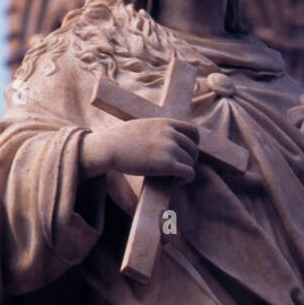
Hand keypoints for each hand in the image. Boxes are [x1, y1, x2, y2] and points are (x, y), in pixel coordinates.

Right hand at [79, 118, 198, 181]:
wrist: (109, 147)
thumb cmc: (119, 139)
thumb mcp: (141, 126)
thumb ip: (156, 129)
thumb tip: (160, 138)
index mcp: (165, 123)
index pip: (193, 131)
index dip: (194, 143)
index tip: (188, 152)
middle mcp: (170, 134)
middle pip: (193, 149)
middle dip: (189, 159)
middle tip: (180, 168)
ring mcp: (170, 148)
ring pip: (191, 162)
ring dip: (186, 170)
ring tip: (176, 176)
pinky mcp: (167, 164)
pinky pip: (189, 172)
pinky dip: (187, 179)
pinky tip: (178, 182)